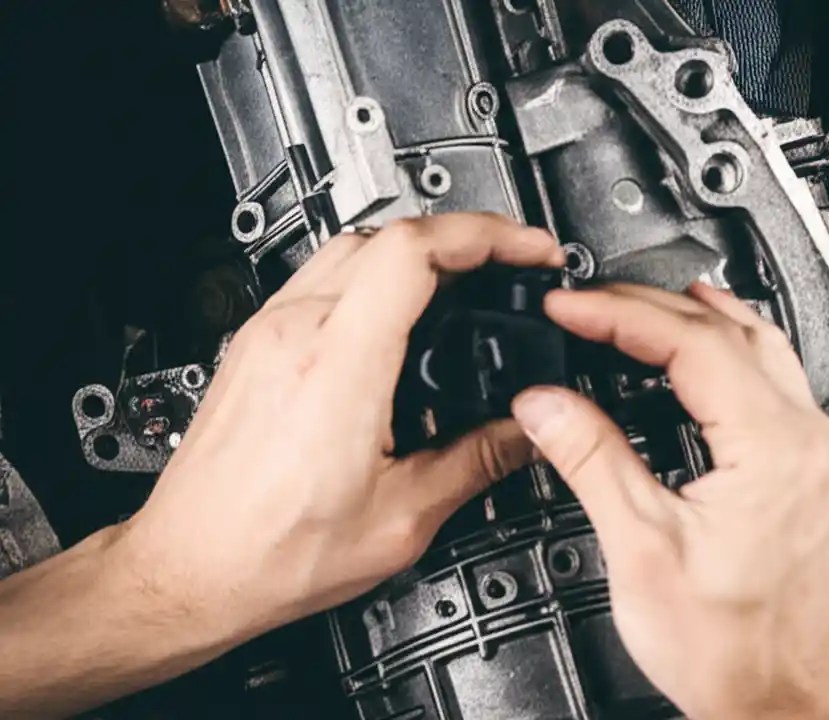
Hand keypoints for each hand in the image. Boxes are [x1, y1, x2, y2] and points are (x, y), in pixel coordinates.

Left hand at [118, 213, 563, 640]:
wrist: (189, 569)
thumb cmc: (271, 552)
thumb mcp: (402, 519)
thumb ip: (476, 463)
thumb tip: (527, 431)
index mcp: (337, 366)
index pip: (413, 251)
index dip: (486, 236)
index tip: (529, 252)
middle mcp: (295, 332)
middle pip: (389, 235)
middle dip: (465, 239)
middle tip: (511, 267)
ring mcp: (268, 332)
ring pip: (354, 246)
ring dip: (419, 251)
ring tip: (466, 283)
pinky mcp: (256, 344)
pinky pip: (324, 275)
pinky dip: (377, 273)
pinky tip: (402, 312)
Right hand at [511, 283, 828, 718]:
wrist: (773, 696)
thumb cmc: (724, 646)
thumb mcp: (641, 547)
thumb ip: (592, 460)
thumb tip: (544, 403)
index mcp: (771, 450)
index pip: (692, 344)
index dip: (621, 314)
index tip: (569, 305)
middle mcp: (808, 440)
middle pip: (729, 331)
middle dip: (650, 306)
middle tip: (587, 300)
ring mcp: (819, 452)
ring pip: (761, 345)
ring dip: (697, 316)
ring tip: (638, 302)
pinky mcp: (813, 468)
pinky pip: (775, 378)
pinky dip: (730, 349)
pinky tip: (703, 347)